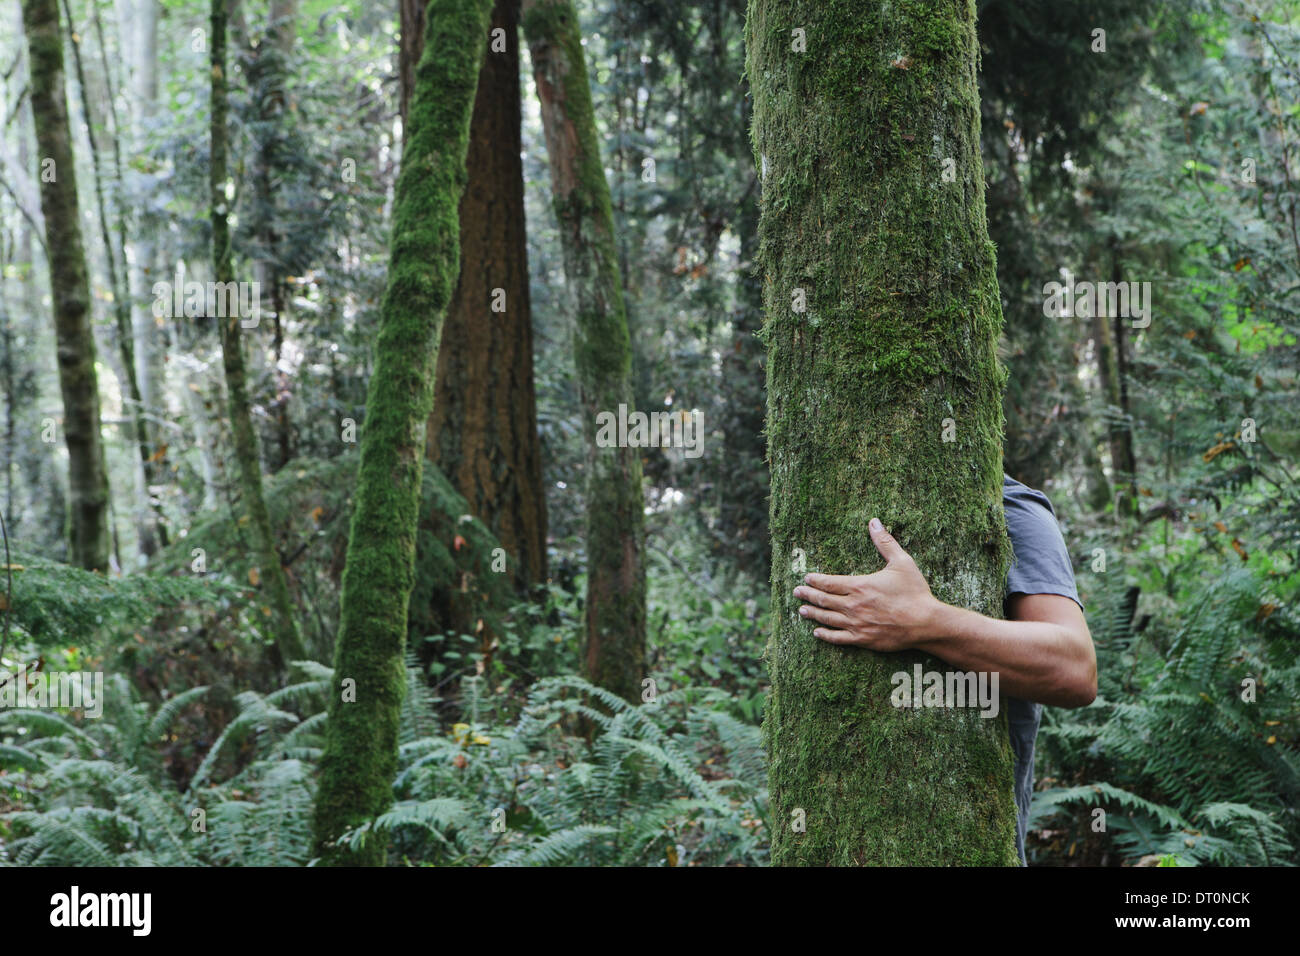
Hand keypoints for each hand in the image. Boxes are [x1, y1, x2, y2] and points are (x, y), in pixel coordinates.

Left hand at [791, 517, 943, 650]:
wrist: (926, 622)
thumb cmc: (915, 592)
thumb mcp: (902, 562)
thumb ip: (885, 542)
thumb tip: (874, 521)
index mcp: (859, 586)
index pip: (828, 583)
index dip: (814, 580)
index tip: (806, 578)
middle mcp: (853, 606)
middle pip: (823, 600)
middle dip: (807, 595)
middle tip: (796, 592)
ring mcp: (857, 624)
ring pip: (827, 619)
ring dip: (813, 614)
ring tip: (801, 610)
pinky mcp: (863, 640)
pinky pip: (838, 638)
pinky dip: (826, 635)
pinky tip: (817, 632)